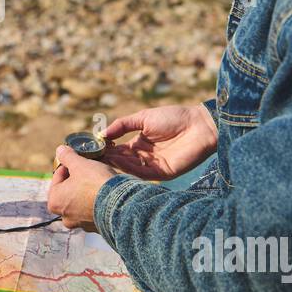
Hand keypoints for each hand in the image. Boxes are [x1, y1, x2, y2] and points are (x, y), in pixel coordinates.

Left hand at [47, 144, 119, 230]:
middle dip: (77, 180)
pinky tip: (105, 194)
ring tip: (98, 181)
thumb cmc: (95, 183)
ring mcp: (81, 224)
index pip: (58, 176)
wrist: (121, 205)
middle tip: (88, 170)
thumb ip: (67, 156)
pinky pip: (94, 211)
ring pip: (81, 202)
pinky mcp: (96, 227)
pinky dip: (97, 203)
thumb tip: (60, 150)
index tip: (78, 160)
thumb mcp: (79, 164)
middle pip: (68, 190)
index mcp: (54, 202)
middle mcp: (65, 216)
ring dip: (87, 192)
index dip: (69, 165)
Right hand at [100, 104, 218, 180]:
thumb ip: (123, 125)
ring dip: (117, 164)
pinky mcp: (164, 173)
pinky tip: (120, 161)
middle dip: (108, 159)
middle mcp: (144, 157)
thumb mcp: (143, 117)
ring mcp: (153, 166)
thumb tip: (101, 133)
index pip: (118, 150)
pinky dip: (131, 169)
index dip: (106, 149)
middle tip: (94, 157)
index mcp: (139, 144)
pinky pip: (144, 173)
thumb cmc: (173, 117)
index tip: (92, 149)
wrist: (199, 124)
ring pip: (131, 168)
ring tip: (104, 158)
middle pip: (122, 161)